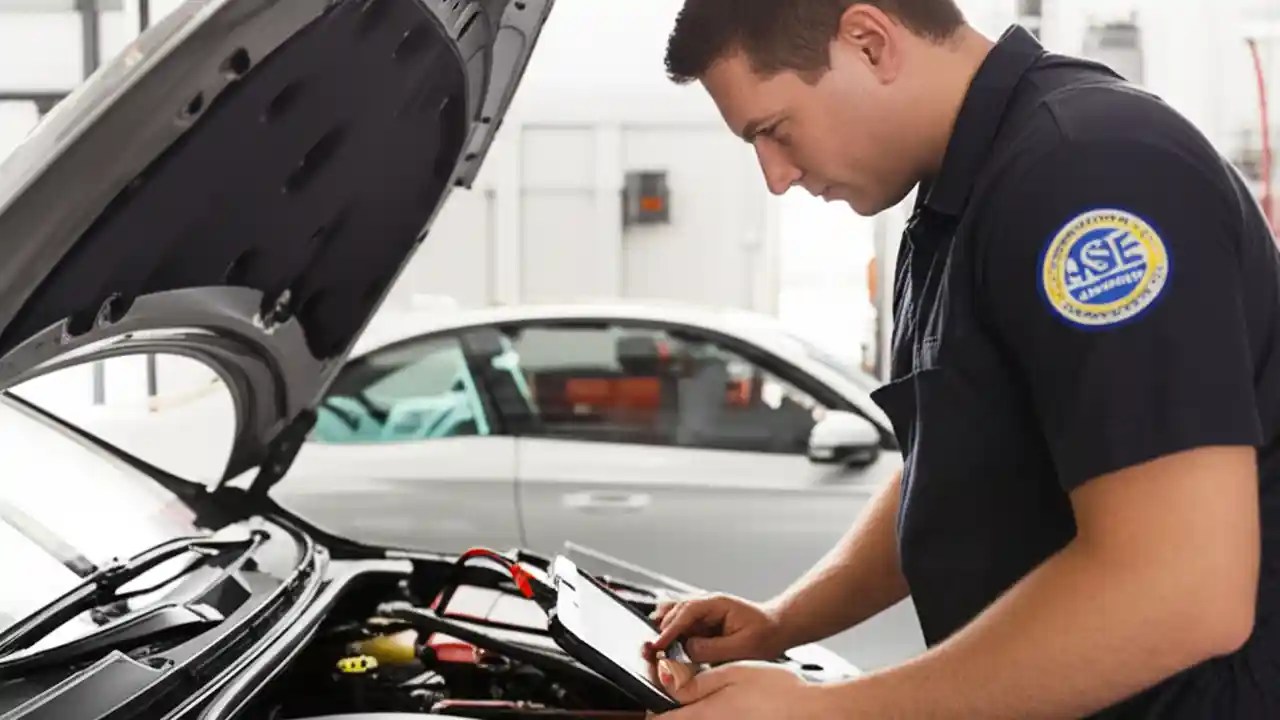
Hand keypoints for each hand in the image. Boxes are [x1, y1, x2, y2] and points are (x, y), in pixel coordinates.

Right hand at [645, 594, 787, 663]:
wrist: (776, 629)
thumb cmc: (764, 634)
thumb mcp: (741, 646)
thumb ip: (712, 648)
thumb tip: (686, 649)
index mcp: (717, 603)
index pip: (687, 612)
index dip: (670, 629)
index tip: (658, 644)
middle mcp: (706, 604)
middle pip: (674, 611)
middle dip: (662, 630)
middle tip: (651, 649)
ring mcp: (702, 612)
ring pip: (673, 615)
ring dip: (664, 629)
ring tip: (657, 646)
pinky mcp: (701, 622)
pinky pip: (680, 624)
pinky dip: (671, 633)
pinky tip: (666, 643)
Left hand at [650, 660, 832, 718]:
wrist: (811, 711)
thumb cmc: (777, 691)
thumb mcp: (731, 673)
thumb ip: (695, 682)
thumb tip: (664, 681)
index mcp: (704, 714)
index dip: (650, 712)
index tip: (649, 703)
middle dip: (673, 712)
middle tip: (683, 691)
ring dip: (692, 712)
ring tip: (708, 695)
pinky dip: (713, 714)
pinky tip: (729, 704)